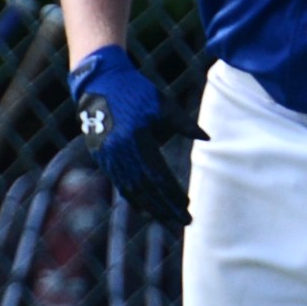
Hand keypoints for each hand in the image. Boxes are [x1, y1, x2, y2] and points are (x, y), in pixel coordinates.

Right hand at [68, 43, 202, 229]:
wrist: (99, 83)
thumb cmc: (136, 91)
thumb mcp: (163, 104)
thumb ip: (184, 124)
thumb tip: (207, 139)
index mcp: (137, 139)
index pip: (158, 177)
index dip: (173, 195)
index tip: (188, 208)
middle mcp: (120, 152)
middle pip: (145, 189)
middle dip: (164, 208)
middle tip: (182, 222)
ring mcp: (108, 156)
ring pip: (131, 189)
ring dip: (150, 207)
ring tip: (166, 219)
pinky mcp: (101, 156)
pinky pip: (119, 183)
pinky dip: (133, 197)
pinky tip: (145, 207)